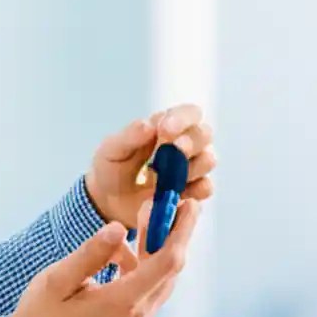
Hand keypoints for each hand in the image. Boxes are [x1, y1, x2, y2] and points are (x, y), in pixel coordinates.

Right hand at [9, 198, 201, 316]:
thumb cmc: (39, 314)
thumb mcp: (57, 279)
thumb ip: (91, 253)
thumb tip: (119, 227)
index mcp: (122, 304)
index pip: (167, 262)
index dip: (182, 230)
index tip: (190, 203)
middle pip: (170, 269)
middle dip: (172, 233)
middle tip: (165, 202)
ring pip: (160, 278)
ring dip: (155, 247)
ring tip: (142, 218)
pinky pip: (147, 289)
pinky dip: (142, 265)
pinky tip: (121, 252)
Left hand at [84, 104, 215, 227]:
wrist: (107, 202)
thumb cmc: (111, 168)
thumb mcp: (111, 150)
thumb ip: (129, 136)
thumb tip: (149, 125)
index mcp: (167, 126)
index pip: (189, 113)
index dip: (183, 118)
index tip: (166, 129)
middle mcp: (185, 145)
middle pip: (204, 134)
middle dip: (191, 141)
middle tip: (175, 148)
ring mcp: (190, 169)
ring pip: (208, 160)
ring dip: (193, 165)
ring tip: (168, 177)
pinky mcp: (190, 193)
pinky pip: (205, 189)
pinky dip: (196, 191)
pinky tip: (178, 195)